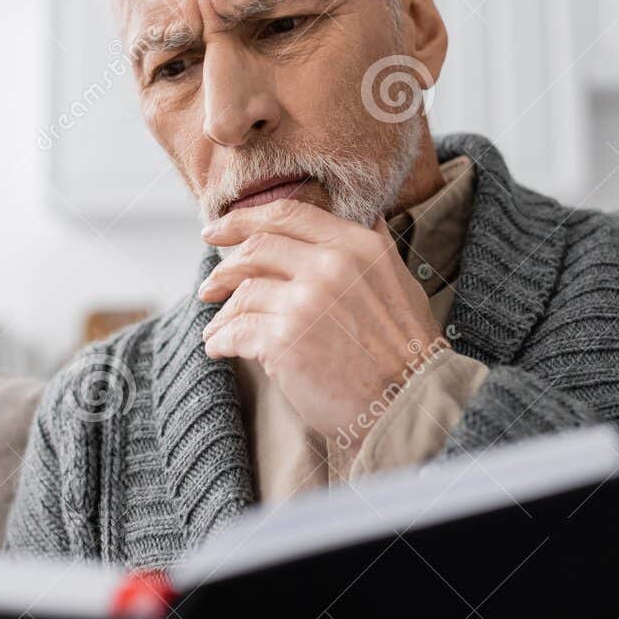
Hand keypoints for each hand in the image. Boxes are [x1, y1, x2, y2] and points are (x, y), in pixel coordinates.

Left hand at [197, 199, 445, 444]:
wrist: (409, 403)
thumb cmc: (406, 351)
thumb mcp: (400, 283)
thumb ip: (376, 248)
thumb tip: (369, 216)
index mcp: (357, 246)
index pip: (288, 215)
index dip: (244, 219)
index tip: (218, 231)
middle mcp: (330, 265)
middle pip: (256, 247)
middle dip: (224, 266)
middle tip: (210, 284)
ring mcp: (305, 302)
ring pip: (243, 292)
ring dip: (222, 312)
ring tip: (217, 327)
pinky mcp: (284, 340)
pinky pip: (236, 330)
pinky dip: (220, 340)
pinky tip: (218, 349)